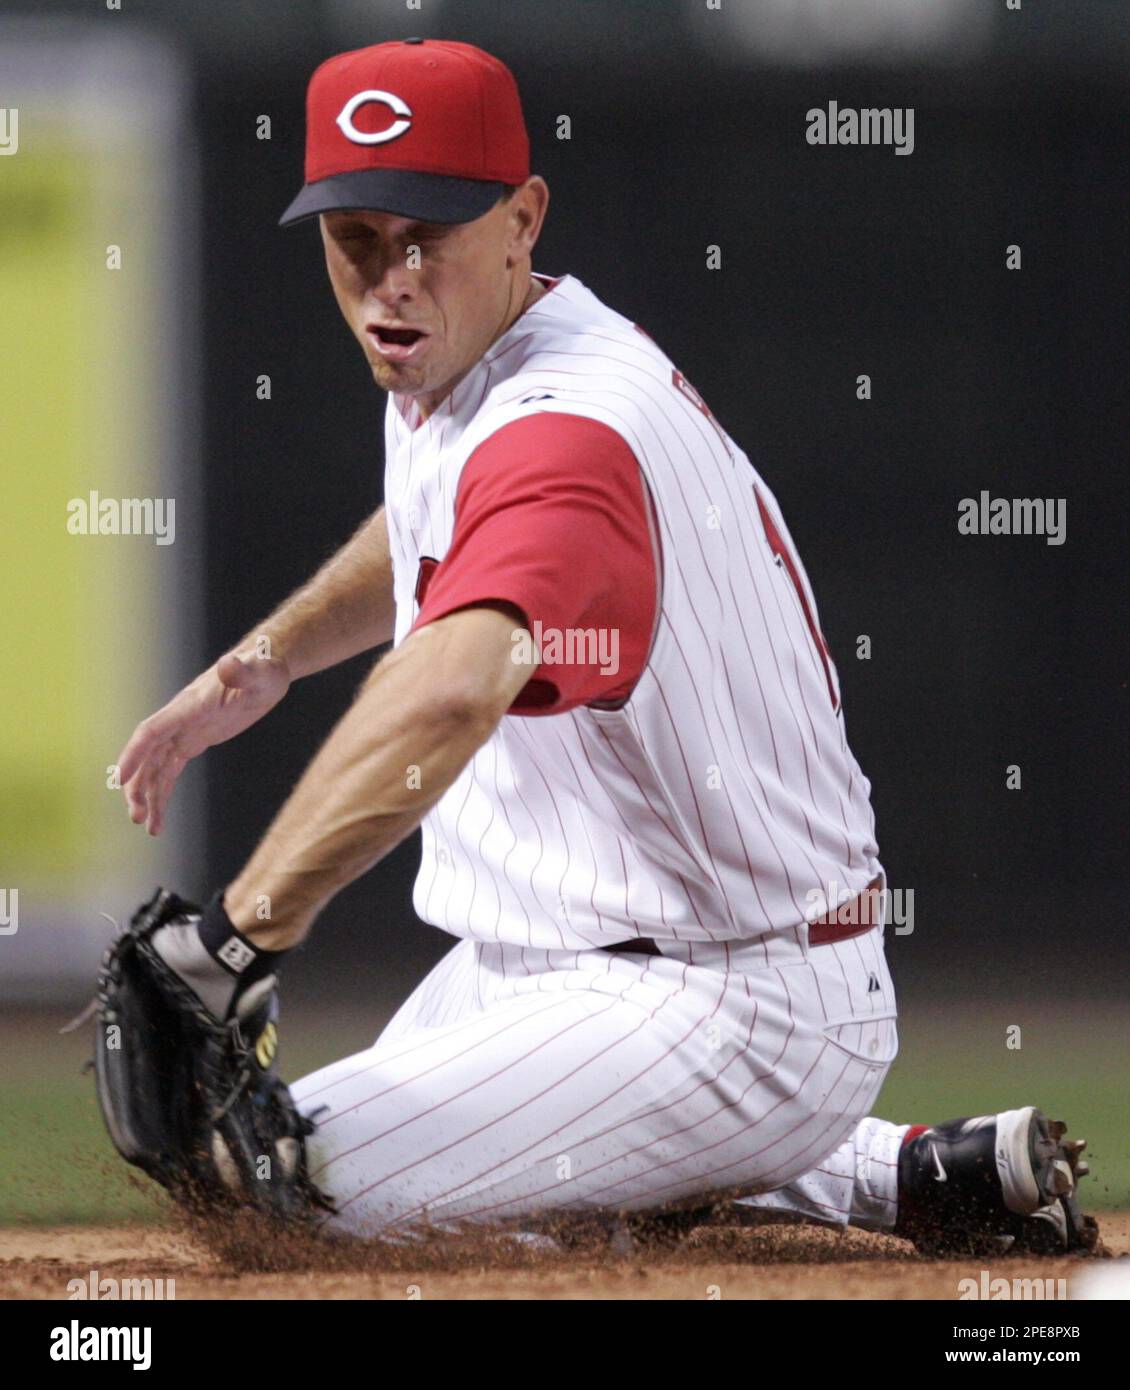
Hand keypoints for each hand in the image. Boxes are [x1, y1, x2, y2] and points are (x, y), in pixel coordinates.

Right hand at [117, 650, 291, 834]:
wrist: (266, 669)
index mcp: (187, 706)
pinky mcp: (194, 740)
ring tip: (148, 826)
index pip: (151, 732)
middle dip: (137, 785)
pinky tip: (159, 816)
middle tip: (137, 816)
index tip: (120, 778)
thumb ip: (241, 672)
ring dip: (147, 795)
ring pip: (155, 766)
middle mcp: (179, 719)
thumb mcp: (258, 673)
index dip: (134, 754)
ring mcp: (184, 730)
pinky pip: (170, 769)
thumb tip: (228, 664)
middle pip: (147, 755)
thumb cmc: (262, 669)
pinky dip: (162, 792)